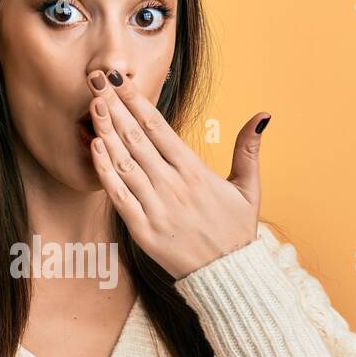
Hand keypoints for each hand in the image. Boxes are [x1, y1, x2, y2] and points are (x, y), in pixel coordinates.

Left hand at [84, 68, 268, 279]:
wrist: (227, 275)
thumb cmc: (236, 230)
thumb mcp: (249, 187)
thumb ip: (248, 149)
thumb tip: (262, 115)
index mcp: (195, 171)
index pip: (159, 128)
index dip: (137, 102)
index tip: (120, 81)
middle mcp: (173, 185)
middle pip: (137, 139)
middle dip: (115, 108)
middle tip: (97, 82)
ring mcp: (156, 207)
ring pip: (125, 162)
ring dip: (107, 132)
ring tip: (92, 107)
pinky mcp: (143, 229)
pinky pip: (119, 195)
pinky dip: (106, 171)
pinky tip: (95, 147)